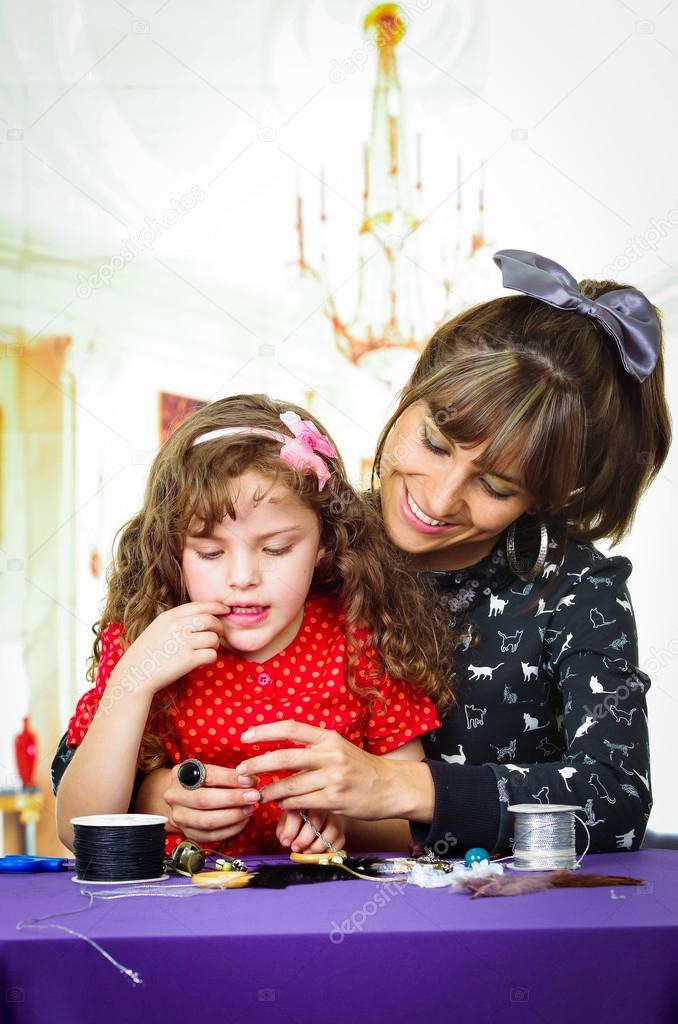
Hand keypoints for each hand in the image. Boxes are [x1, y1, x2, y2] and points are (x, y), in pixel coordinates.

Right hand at [114, 602, 229, 695]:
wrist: (135, 674)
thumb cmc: (147, 653)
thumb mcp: (158, 628)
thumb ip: (178, 620)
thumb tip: (203, 618)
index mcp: (169, 616)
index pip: (200, 606)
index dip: (216, 607)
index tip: (225, 610)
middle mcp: (177, 627)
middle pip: (210, 620)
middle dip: (219, 627)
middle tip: (218, 634)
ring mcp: (183, 643)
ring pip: (213, 638)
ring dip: (215, 645)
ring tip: (207, 649)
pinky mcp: (187, 660)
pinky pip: (211, 655)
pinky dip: (212, 657)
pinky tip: (204, 660)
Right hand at [163, 762, 260, 844]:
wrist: (181, 799)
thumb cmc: (201, 782)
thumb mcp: (209, 771)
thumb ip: (227, 775)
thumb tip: (251, 780)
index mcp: (181, 774)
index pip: (208, 776)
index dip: (230, 779)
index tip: (250, 781)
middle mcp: (175, 796)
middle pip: (205, 800)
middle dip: (233, 799)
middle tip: (253, 796)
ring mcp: (179, 817)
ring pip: (207, 821)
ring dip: (233, 816)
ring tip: (250, 809)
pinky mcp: (187, 833)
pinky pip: (210, 836)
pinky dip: (229, 830)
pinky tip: (242, 821)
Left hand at [236, 721, 399, 819]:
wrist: (391, 786)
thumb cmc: (361, 768)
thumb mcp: (339, 748)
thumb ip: (314, 749)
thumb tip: (279, 752)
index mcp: (329, 737)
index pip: (291, 728)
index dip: (265, 731)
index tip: (245, 736)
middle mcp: (330, 755)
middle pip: (284, 758)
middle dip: (257, 765)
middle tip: (241, 772)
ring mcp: (333, 778)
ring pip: (290, 785)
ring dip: (270, 791)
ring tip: (258, 794)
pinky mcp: (335, 799)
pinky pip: (302, 802)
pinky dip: (287, 804)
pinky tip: (280, 804)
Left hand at [276, 809, 345, 853]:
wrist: (319, 814)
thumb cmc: (300, 816)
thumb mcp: (287, 819)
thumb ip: (283, 828)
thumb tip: (285, 839)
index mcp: (304, 799)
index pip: (298, 810)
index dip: (290, 829)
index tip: (285, 842)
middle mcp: (322, 804)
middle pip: (316, 819)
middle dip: (304, 838)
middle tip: (296, 848)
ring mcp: (334, 815)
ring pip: (332, 830)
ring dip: (317, 846)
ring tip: (307, 851)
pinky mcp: (342, 827)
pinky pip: (340, 839)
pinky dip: (329, 849)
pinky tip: (319, 852)